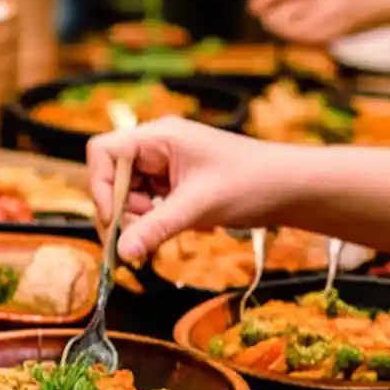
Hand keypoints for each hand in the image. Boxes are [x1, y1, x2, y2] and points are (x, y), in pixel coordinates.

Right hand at [88, 118, 280, 261]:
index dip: (100, 186)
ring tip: (164, 234)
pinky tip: (175, 230)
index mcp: (159, 137)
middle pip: (111, 177)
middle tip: (137, 239)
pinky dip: (153, 222)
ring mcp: (165, 166)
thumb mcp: (198, 207)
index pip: (103, 152)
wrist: (290, 188)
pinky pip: (147, 205)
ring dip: (137, 220)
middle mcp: (157, 147)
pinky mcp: (175, 185)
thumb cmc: (252, 182)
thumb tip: (120, 252)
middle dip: (119, 210)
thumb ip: (155, 228)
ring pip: (127, 195)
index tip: (115, 218)